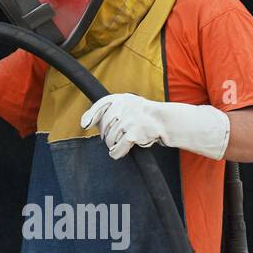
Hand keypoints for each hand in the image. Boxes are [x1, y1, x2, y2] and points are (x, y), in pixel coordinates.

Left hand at [80, 93, 229, 160]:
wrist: (167, 122)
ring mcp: (127, 121)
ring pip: (109, 140)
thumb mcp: (127, 106)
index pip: (100, 106)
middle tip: (119, 135)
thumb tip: (85, 123)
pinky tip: (119, 152)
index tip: (85, 125)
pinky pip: (116, 149)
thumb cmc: (144, 116)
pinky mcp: (132, 135)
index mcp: (120, 99)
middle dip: (107, 135)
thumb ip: (108, 110)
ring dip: (114, 144)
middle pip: (103, 127)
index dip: (91, 116)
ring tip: (127, 140)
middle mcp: (122, 108)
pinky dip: (116, 153)